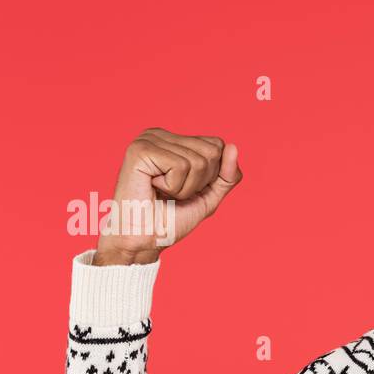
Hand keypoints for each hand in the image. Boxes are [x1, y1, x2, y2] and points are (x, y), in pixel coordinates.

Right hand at [94, 128, 242, 264]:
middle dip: (200, 182)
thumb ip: (227, 174)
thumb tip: (233, 147)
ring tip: (162, 192)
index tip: (185, 188)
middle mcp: (159, 134)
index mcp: (173, 140)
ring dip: (185, 188)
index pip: (217, 145)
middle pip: (211, 151)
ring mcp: (148, 139)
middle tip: (172, 193)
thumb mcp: (210, 195)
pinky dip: (174, 186)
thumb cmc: (171, 218)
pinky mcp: (140, 150)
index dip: (210, 175)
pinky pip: (181, 165)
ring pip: (198, 161)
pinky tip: (153, 188)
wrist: (146, 239)